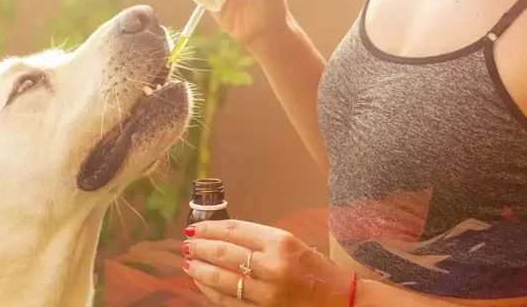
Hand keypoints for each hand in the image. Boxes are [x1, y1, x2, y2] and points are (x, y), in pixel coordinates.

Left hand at [182, 220, 355, 305]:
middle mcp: (272, 266)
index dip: (209, 228)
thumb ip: (260, 240)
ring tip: (188, 262)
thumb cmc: (315, 270)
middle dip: (200, 247)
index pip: (235, 230)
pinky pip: (228, 302)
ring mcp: (267, 293)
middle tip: (186, 243)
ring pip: (221, 279)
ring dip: (199, 269)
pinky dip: (210, 292)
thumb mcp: (292, 244)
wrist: (339, 301)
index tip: (195, 227)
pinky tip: (201, 283)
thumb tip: (221, 236)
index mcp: (281, 242)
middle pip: (223, 253)